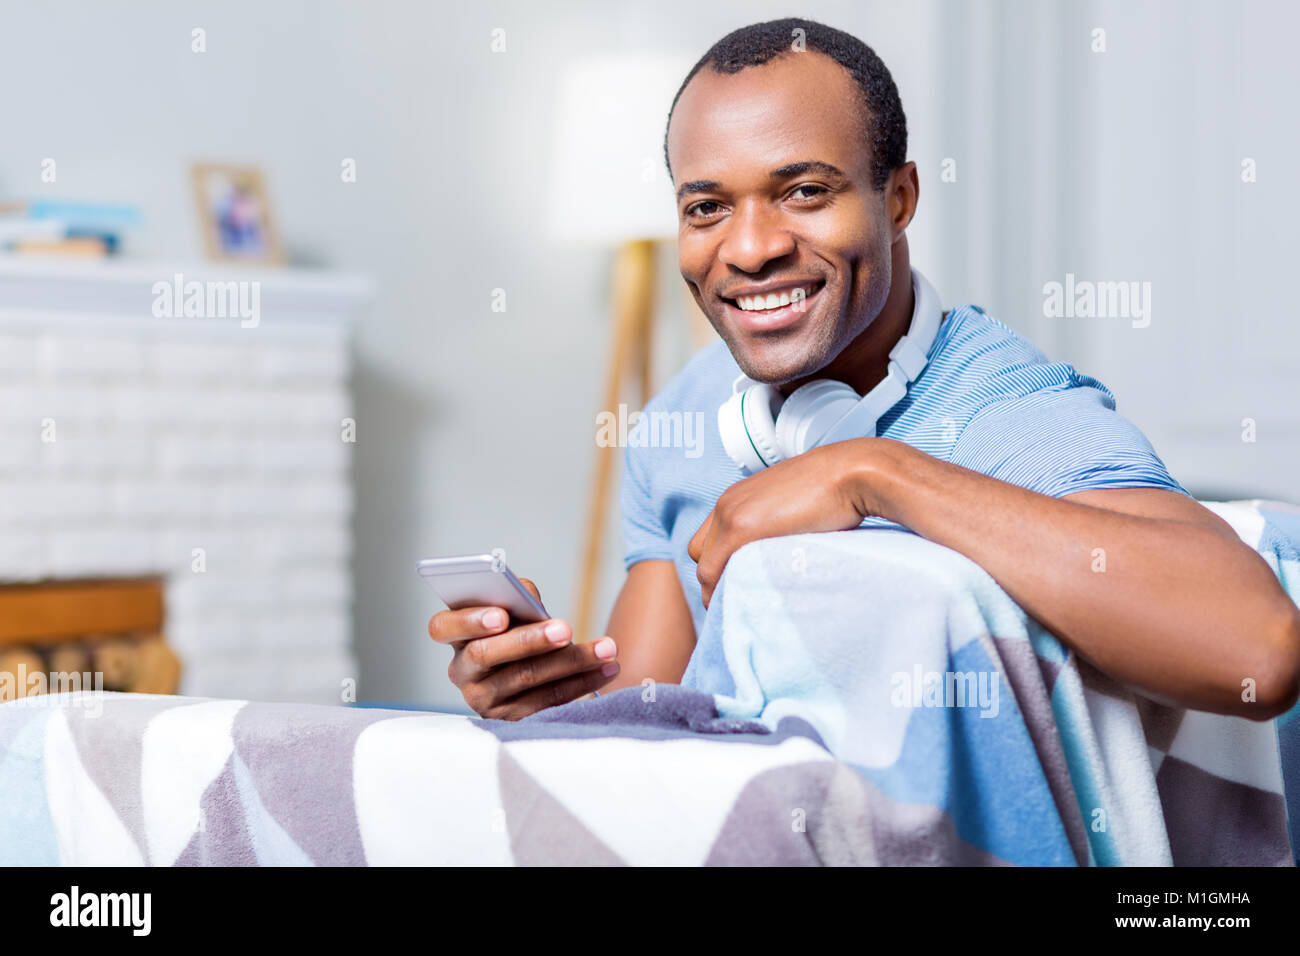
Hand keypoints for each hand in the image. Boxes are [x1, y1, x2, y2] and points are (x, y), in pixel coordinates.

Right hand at [428, 577, 620, 719]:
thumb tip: (527, 597)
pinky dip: (581, 682)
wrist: (540, 673)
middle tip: (565, 629)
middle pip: (485, 654)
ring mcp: (483, 700)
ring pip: (524, 678)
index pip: (442, 626)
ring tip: (606, 647)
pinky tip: (607, 668)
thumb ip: (518, 598)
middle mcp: (462, 671)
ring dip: (570, 660)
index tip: (501, 615)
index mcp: (455, 636)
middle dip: (528, 640)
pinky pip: (547, 701)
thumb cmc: (523, 629)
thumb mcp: (517, 610)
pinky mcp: (510, 721)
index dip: (468, 621)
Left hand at [688, 438, 883, 607]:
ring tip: (744, 606)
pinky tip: (746, 601)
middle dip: (716, 580)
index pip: (709, 541)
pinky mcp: (741, 528)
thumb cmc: (837, 489)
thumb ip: (779, 525)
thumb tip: (782, 554)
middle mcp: (727, 504)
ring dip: (719, 590)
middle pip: (701, 554)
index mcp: (739, 497)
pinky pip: (715, 571)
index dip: (719, 566)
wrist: (852, 472)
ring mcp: (730, 515)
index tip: (738, 584)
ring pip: (705, 568)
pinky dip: (724, 590)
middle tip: (740, 600)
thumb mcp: (797, 504)